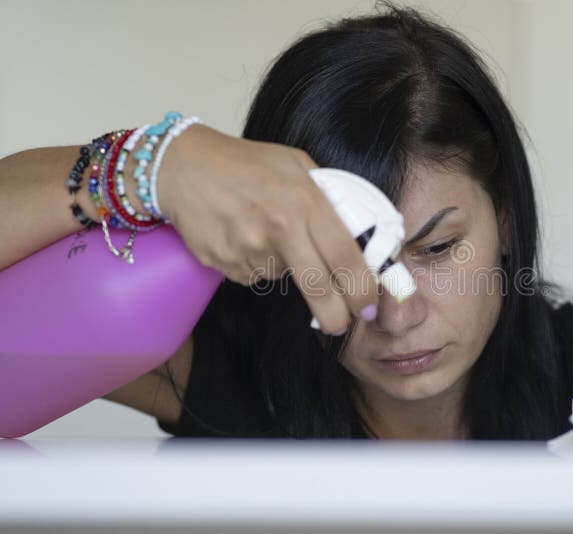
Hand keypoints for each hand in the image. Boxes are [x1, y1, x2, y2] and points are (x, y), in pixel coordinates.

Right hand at [155, 124, 378, 334]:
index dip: (361, 287)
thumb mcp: (296, 164)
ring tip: (266, 232)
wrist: (184, 167)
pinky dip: (257, 264)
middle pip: (318, 288)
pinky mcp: (225, 263)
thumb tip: (356, 233)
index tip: (368, 305)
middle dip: (335, 315)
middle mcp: (280, 227)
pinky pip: (254, 275)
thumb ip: (325, 197)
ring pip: (283, 278)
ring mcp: (249, 248)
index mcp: (305, 201)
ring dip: (286, 267)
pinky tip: (244, 236)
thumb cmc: (245, 163)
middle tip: (340, 324)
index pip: (345, 255)